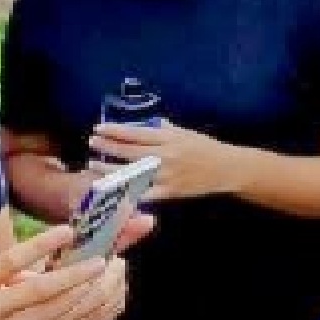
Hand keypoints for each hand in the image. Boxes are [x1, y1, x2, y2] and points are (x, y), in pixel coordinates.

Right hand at [0, 226, 125, 319]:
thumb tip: (40, 268)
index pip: (9, 261)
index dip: (41, 245)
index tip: (68, 231)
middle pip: (40, 293)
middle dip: (77, 277)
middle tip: (102, 261)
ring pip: (50, 316)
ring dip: (81, 297)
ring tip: (102, 280)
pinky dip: (69, 318)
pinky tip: (86, 305)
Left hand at [90, 121, 244, 201]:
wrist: (228, 169)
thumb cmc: (206, 148)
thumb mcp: (185, 132)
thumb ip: (163, 129)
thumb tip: (143, 125)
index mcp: (169, 138)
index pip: (135, 133)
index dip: (114, 131)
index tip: (99, 128)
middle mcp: (166, 156)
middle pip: (129, 152)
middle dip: (108, 147)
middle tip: (92, 143)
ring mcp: (168, 175)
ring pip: (133, 173)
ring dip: (110, 169)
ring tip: (94, 165)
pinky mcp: (171, 192)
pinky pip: (146, 194)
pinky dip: (129, 193)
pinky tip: (115, 190)